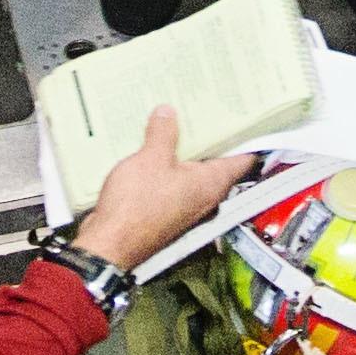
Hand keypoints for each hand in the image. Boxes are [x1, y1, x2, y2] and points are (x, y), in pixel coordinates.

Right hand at [67, 107, 239, 273]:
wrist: (109, 243)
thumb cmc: (136, 206)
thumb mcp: (151, 159)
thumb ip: (163, 134)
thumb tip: (167, 114)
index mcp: (211, 183)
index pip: (243, 158)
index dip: (245, 135)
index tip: (241, 116)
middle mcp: (204, 197)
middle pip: (216, 162)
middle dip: (209, 137)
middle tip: (202, 111)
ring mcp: (185, 206)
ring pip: (191, 172)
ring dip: (184, 151)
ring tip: (175, 123)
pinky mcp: (165, 211)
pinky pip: (172, 182)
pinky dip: (167, 165)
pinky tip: (152, 149)